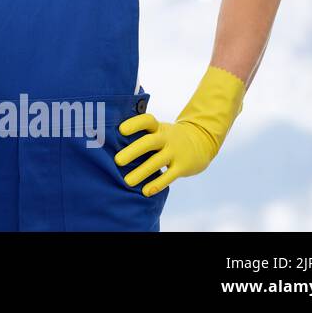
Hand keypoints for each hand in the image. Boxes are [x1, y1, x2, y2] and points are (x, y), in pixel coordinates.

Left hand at [114, 65, 246, 196]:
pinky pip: (169, 176)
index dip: (134, 124)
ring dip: (142, 172)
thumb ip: (140, 132)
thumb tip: (109, 136)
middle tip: (117, 161)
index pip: (147, 121)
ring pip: (157, 162)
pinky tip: (145, 191)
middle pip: (149, 142)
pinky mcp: (182, 167)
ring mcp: (175, 152)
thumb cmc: (167, 137)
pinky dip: (157, 184)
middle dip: (133, 151)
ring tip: (127, 181)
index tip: (121, 130)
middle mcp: (166, 138)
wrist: (202, 141)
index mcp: (158, 127)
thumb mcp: (158, 129)